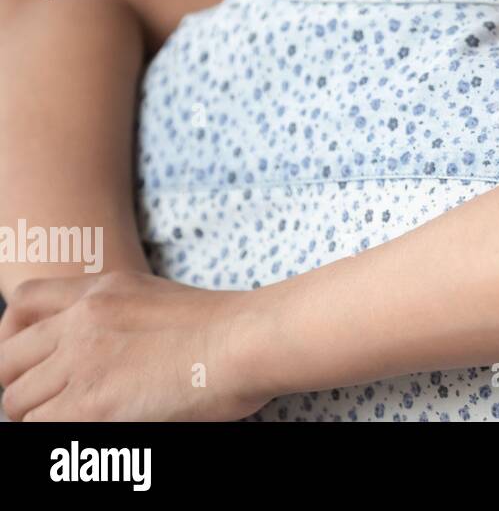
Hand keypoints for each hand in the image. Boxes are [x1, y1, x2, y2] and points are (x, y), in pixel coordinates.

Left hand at [0, 271, 270, 420]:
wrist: (248, 339)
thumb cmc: (229, 328)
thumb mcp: (162, 299)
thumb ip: (121, 315)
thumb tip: (105, 356)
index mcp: (102, 289)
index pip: (22, 303)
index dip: (13, 336)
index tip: (34, 363)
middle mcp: (82, 320)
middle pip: (8, 361)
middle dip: (21, 385)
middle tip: (53, 403)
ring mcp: (81, 361)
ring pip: (17, 403)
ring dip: (41, 416)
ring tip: (79, 421)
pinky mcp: (89, 404)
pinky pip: (41, 430)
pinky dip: (59, 434)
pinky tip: (97, 429)